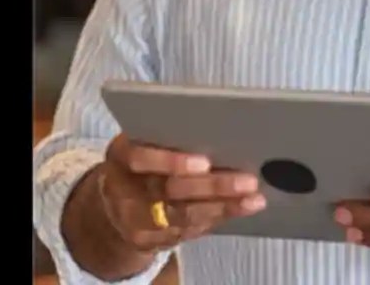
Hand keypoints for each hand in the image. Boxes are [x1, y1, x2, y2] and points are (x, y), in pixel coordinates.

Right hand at [97, 133, 266, 253]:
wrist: (116, 201)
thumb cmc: (145, 160)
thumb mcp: (147, 141)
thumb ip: (173, 137)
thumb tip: (225, 128)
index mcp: (120, 155)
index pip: (139, 158)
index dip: (171, 162)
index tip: (205, 162)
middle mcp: (121, 189)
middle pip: (168, 191)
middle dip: (211, 187)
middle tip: (247, 180)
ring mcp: (133, 220)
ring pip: (182, 215)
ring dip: (222, 206)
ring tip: (253, 198)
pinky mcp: (148, 241)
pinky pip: (188, 230)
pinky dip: (218, 218)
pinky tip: (242, 208)